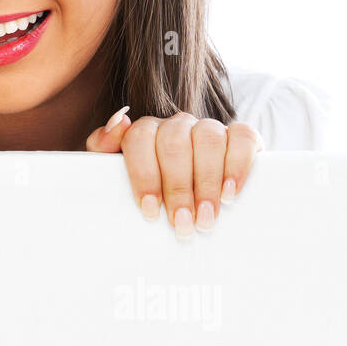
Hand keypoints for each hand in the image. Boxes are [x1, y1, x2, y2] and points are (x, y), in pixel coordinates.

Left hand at [86, 107, 262, 239]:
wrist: (191, 200)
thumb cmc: (151, 190)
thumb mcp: (119, 174)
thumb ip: (104, 147)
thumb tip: (118, 122)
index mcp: (146, 131)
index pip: (140, 138)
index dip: (144, 174)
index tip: (150, 210)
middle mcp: (177, 125)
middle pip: (174, 142)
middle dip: (177, 187)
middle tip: (181, 223)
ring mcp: (209, 128)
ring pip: (208, 138)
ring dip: (207, 182)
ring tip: (206, 217)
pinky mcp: (241, 137)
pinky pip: (242, 137)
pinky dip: (237, 164)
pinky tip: (230, 193)